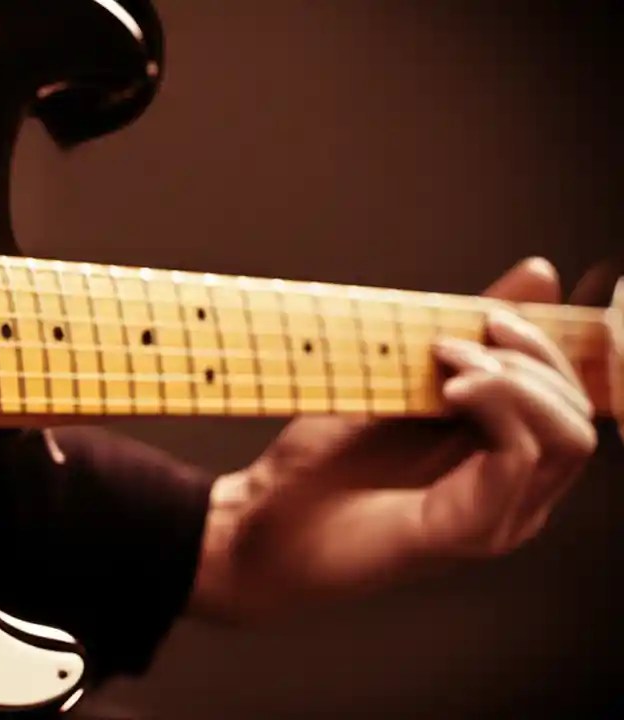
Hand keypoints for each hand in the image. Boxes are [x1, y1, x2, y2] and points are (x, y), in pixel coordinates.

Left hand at [193, 258, 596, 620]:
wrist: (256, 523)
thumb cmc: (315, 466)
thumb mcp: (394, 381)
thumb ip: (466, 339)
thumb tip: (539, 274)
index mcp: (503, 460)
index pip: (574, 399)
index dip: (553, 348)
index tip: (495, 312)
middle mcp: (514, 495)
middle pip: (578, 414)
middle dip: (533, 358)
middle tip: (460, 339)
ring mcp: (496, 520)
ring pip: (565, 437)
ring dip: (516, 381)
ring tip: (450, 363)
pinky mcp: (465, 533)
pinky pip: (517, 462)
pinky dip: (496, 411)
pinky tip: (450, 390)